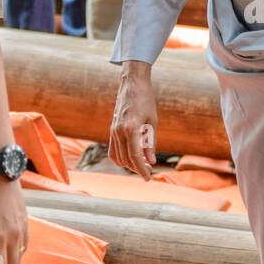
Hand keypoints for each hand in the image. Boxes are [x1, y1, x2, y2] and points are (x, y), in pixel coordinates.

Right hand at [109, 64, 157, 179]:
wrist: (131, 85)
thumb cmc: (145, 101)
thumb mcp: (152, 122)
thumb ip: (150, 143)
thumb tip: (151, 161)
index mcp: (131, 128)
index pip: (135, 156)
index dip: (142, 169)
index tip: (149, 178)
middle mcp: (119, 131)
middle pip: (126, 159)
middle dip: (138, 168)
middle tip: (149, 171)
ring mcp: (113, 131)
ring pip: (118, 157)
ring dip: (130, 165)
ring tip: (142, 166)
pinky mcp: (111, 130)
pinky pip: (113, 150)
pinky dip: (120, 158)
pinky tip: (131, 159)